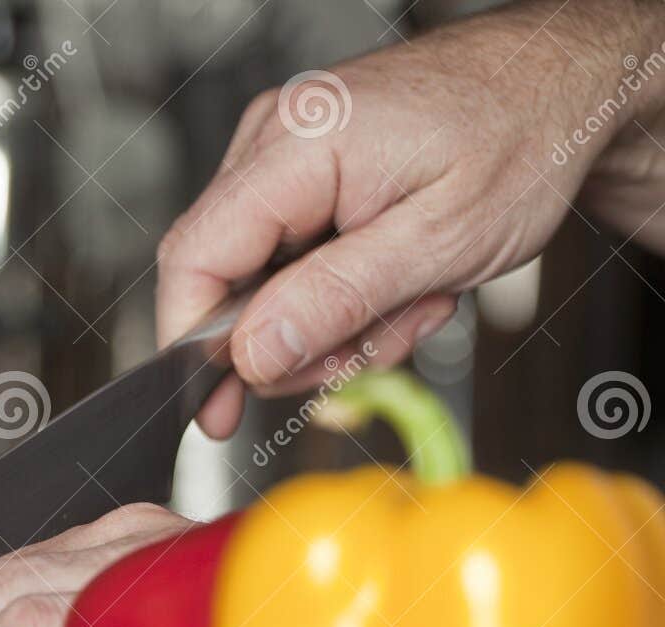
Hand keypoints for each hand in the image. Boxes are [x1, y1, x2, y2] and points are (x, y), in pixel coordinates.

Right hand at [158, 0, 664, 438]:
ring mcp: (286, 154)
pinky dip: (340, 291)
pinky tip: (398, 278)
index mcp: (298, 144)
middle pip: (226, 279)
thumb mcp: (440, 239)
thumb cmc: (527, 136)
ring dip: (333, 319)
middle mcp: (275, 140)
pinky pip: (291, 258)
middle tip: (369, 348)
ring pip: (263, 280)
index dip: (195, 343)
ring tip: (411, 299)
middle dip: (295, 338)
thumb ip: (336, 299)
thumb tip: (251, 355)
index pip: (196, 258)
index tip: (217, 405)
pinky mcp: (307, 173)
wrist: (571, 82)